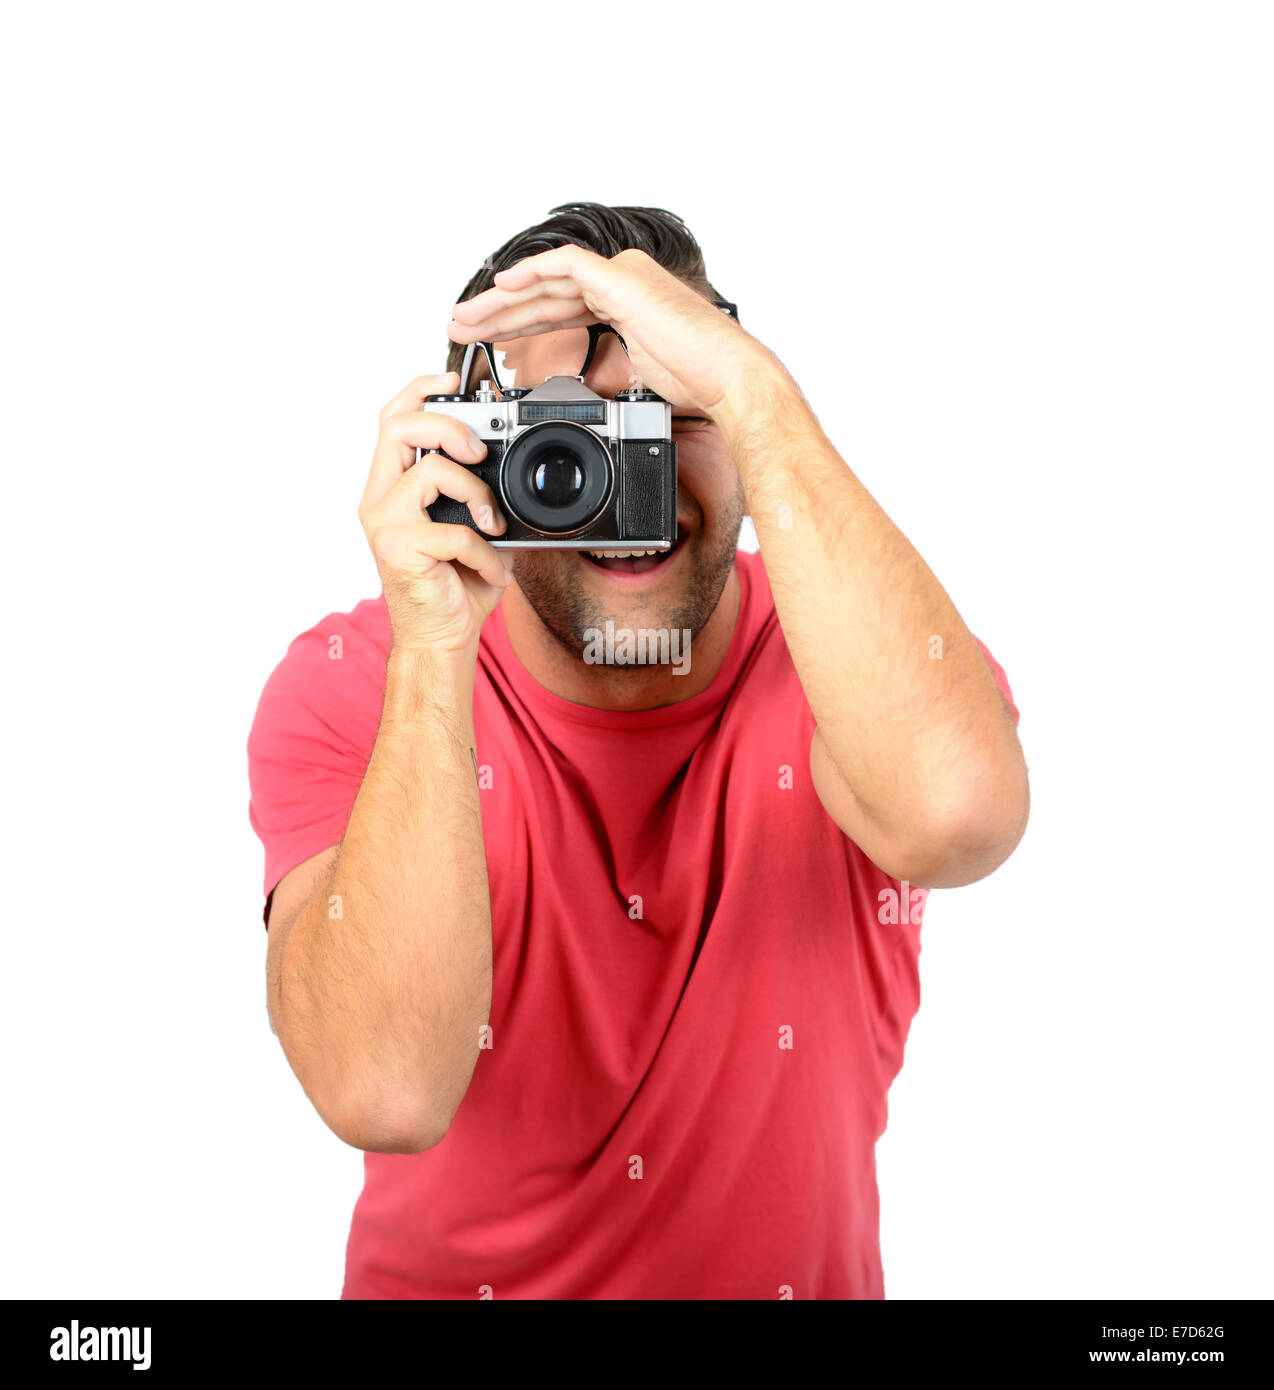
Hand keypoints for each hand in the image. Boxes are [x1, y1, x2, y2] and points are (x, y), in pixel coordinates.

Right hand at [359, 371, 512, 658]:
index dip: (419, 389)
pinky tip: (490, 570)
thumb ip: (478, 494)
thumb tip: (511, 467)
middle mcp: (379, 499)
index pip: (393, 419)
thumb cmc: (454, 586)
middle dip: (448, 424)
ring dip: (478, 495)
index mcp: (393, 487)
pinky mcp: (399, 548)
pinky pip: (455, 530)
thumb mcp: (472, 529)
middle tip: (479, 451)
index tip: (451, 377)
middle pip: (399, 425)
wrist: (440, 639)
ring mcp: (384, 522)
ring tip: (492, 526)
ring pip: (432, 470)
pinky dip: (485, 552)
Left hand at [447, 247, 778, 416]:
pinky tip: (502, 287)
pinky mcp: (622, 280)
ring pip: (546, 281)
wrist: (727, 377)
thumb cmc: (699, 380)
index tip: (489, 339)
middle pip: (546, 294)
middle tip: (461, 326)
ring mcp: (622, 277)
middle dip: (499, 313)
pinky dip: (532, 273)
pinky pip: (566, 265)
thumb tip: (590, 386)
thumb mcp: (641, 375)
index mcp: (625, 302)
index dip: (519, 322)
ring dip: (501, 302)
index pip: (559, 306)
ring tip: (466, 318)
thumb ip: (612, 367)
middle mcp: (621, 282)